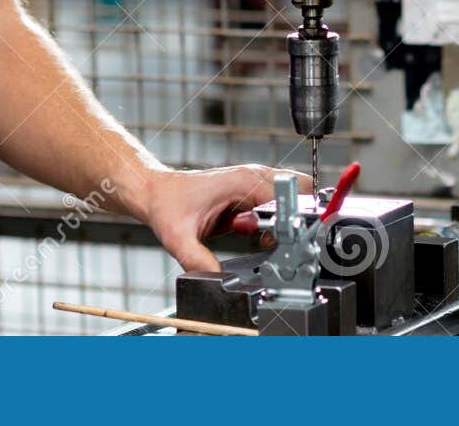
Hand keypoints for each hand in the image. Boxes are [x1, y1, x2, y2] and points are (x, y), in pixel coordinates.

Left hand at [134, 164, 309, 271]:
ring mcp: (256, 180)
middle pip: (301, 190)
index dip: (289, 223)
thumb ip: (199, 261)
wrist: (157, 192)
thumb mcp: (179, 238)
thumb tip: (220, 281)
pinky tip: (254, 231)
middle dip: (296, 218)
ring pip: (294, 194)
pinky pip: (280, 201)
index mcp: (243, 181)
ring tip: (259, 235)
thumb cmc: (167, 205)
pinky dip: (276, 219)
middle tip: (273, 240)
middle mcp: (254, 176)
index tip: (276, 243)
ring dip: (286, 219)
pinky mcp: (253, 190)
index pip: (289, 197)